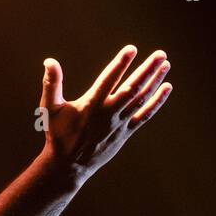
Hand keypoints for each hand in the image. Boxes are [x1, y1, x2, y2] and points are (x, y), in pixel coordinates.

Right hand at [38, 46, 172, 185]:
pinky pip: (144, 115)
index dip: (120, 64)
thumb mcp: (50, 108)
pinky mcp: (125, 132)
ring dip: (154, 81)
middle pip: (132, 88)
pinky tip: (167, 87)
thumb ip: (52, 84)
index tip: (132, 49)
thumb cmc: (58, 134)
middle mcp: (108, 114)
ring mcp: (119, 124)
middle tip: (161, 54)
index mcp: (91, 105)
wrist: (68, 166)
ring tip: (165, 64)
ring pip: (141, 99)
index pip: (108, 80)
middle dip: (147, 70)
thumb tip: (49, 61)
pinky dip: (156, 102)